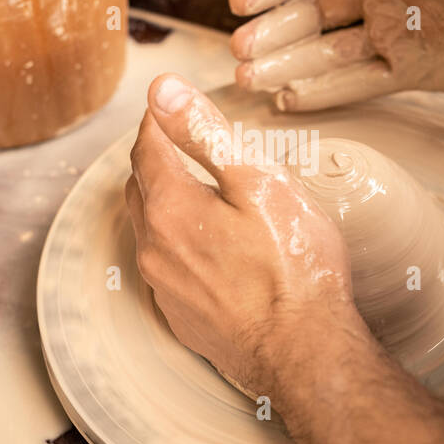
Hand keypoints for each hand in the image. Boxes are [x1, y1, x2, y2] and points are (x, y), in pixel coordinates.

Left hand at [126, 73, 375, 405]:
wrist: (303, 353)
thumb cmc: (294, 267)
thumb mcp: (258, 181)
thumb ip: (205, 132)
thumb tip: (162, 90)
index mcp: (170, 208)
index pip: (147, 147)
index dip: (159, 120)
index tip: (170, 106)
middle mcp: (154, 248)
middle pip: (140, 187)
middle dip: (155, 158)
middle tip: (180, 141)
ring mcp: (165, 288)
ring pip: (149, 230)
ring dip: (163, 203)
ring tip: (196, 189)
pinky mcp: (180, 317)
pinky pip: (165, 268)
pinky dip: (176, 244)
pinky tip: (207, 245)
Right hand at [228, 0, 443, 109]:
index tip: (239, 2)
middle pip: (312, 14)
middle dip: (273, 33)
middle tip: (237, 52)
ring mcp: (394, 33)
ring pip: (327, 52)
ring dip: (288, 65)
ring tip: (248, 81)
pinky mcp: (411, 70)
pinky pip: (358, 82)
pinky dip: (324, 92)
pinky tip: (289, 100)